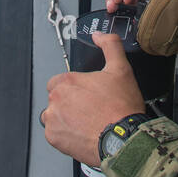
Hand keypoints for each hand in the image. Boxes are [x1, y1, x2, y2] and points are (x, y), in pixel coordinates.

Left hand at [44, 32, 145, 166]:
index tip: (86, 94)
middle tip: (90, 108)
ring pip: (54, 116)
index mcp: (67, 82)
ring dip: (65, 118)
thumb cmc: (121, 108)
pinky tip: (82, 133)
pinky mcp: (54, 138)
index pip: (59, 81)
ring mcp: (53, 120)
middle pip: (57, 98)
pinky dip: (65, 134)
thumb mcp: (121, 69)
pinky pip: (54, 134)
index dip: (74, 87)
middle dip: (70, 102)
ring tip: (86, 122)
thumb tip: (100, 35)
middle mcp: (56, 100)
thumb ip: (110, 45)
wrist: (124, 140)